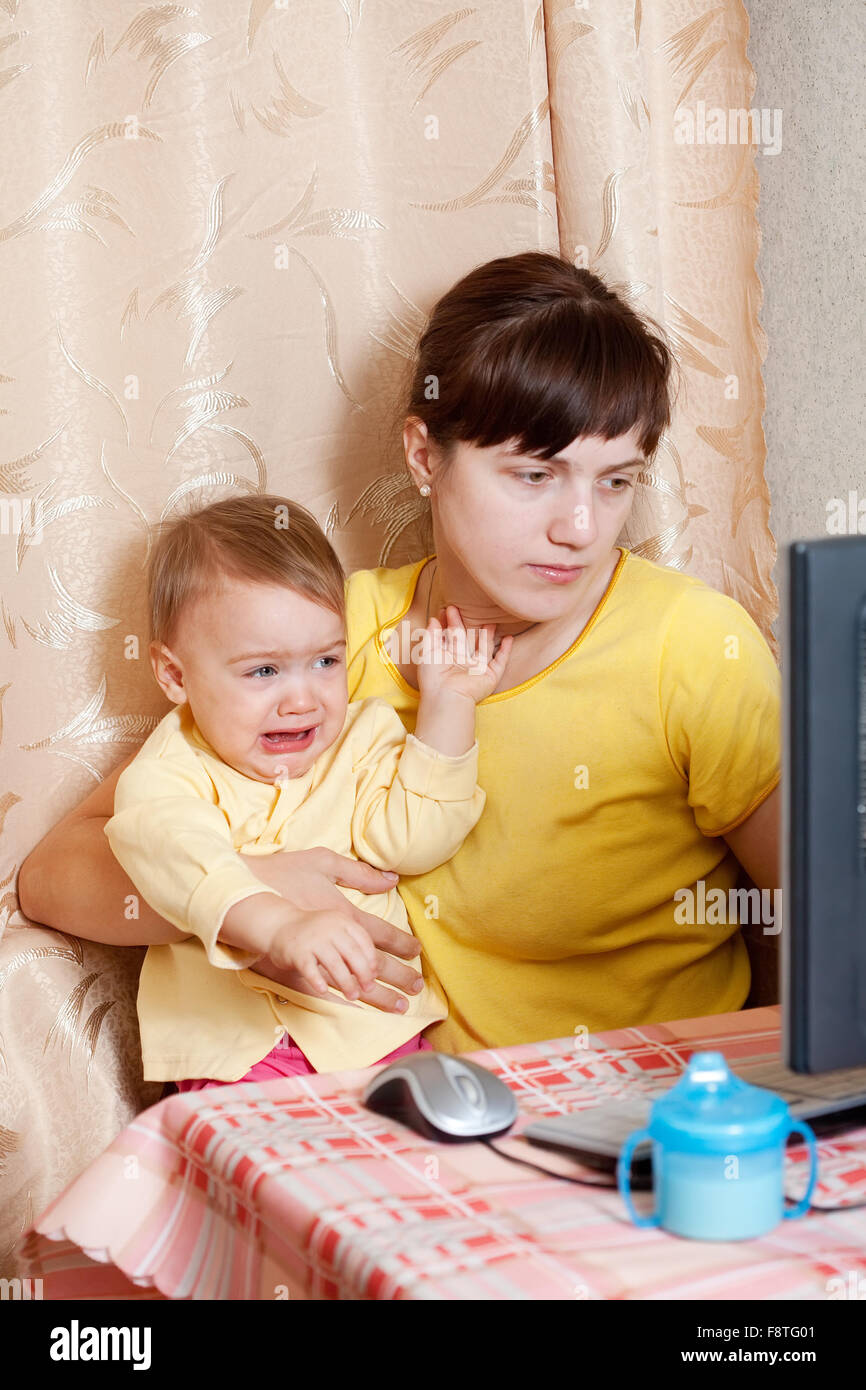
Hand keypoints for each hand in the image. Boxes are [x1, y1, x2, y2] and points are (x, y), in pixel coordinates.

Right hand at [243, 847, 423, 1012]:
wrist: (247, 888)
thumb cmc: (285, 873)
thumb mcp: (323, 862)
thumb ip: (358, 873)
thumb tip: (390, 878)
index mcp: (343, 912)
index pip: (378, 933)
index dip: (400, 945)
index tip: (416, 953)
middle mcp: (332, 931)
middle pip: (370, 960)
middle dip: (395, 977)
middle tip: (413, 989)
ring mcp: (314, 945)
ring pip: (345, 974)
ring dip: (360, 988)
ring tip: (369, 996)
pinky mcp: (296, 956)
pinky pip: (316, 979)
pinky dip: (326, 989)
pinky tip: (336, 997)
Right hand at [264, 900, 378, 1000]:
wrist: (279, 925)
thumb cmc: (313, 933)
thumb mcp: (335, 929)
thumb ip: (352, 943)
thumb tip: (373, 971)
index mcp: (341, 921)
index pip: (363, 940)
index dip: (371, 959)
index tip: (373, 974)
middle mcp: (329, 928)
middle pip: (353, 953)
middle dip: (363, 973)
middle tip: (368, 988)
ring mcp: (312, 939)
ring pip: (334, 964)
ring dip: (346, 982)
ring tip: (352, 995)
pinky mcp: (297, 952)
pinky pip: (310, 970)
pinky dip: (318, 982)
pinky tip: (324, 991)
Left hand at [417, 605, 512, 704]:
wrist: (445, 696)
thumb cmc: (433, 677)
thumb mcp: (427, 652)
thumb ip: (431, 635)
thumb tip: (433, 619)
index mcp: (447, 658)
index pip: (450, 637)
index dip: (449, 623)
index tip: (447, 609)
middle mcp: (462, 663)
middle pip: (465, 640)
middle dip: (463, 624)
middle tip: (462, 607)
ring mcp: (476, 670)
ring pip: (484, 648)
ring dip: (487, 635)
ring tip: (490, 621)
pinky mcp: (489, 677)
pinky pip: (500, 662)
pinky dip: (505, 651)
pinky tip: (509, 638)